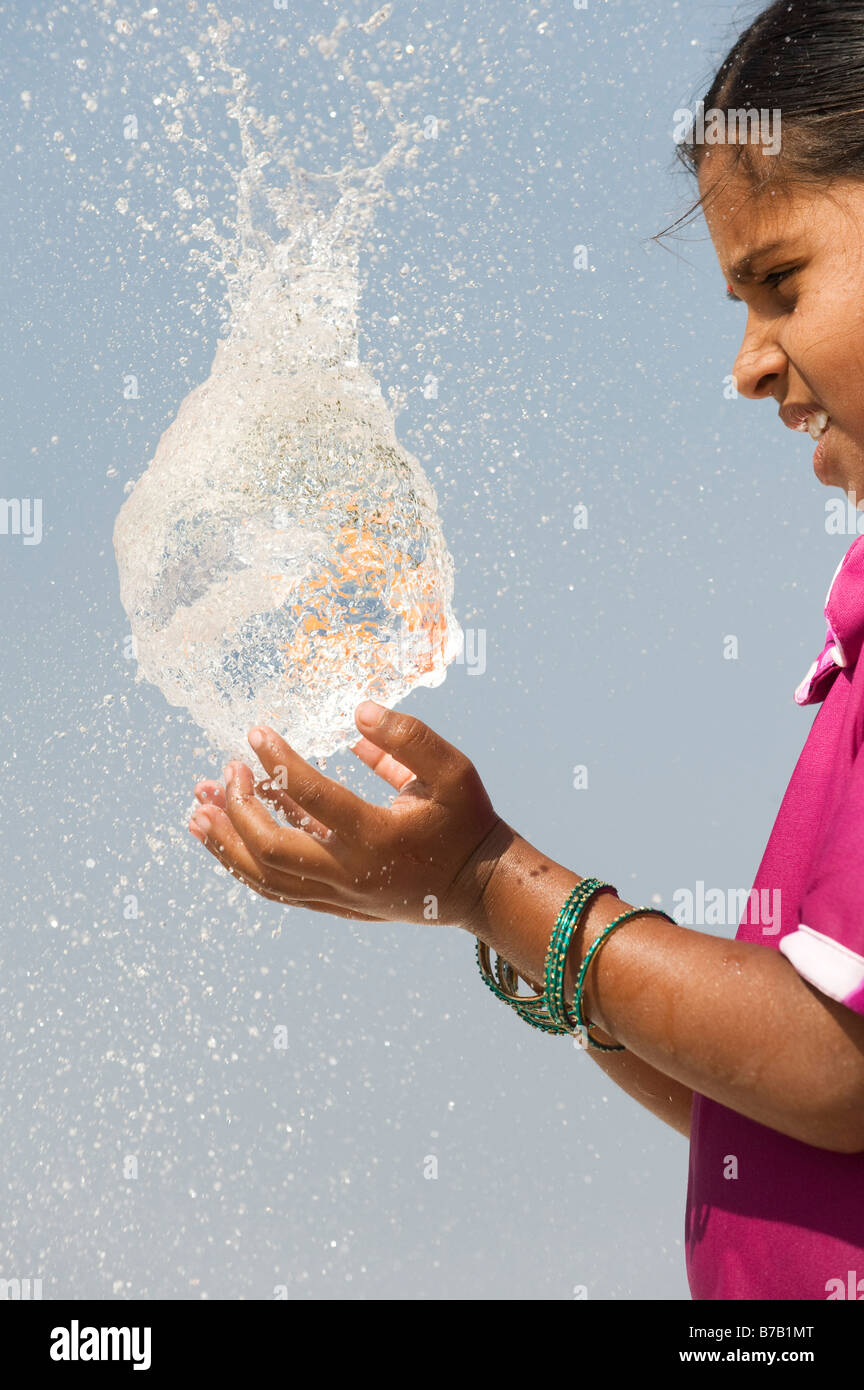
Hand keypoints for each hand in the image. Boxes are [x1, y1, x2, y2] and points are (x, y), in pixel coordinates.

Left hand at [188, 700, 503, 926]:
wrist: (477, 886)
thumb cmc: (465, 820)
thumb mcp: (453, 770)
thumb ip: (408, 738)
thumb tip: (356, 714)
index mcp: (377, 836)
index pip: (313, 796)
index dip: (278, 761)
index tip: (255, 732)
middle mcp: (350, 872)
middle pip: (271, 848)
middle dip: (238, 808)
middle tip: (225, 770)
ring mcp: (339, 895)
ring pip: (264, 876)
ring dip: (225, 842)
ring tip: (196, 809)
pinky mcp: (334, 905)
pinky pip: (276, 888)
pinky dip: (243, 864)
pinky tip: (222, 838)